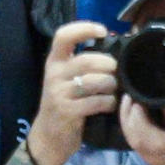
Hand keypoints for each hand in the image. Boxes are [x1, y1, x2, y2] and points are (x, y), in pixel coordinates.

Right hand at [29, 19, 117, 164]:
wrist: (48, 136)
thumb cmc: (63, 102)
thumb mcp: (65, 79)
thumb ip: (82, 64)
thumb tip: (114, 46)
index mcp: (54, 61)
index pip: (63, 36)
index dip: (84, 28)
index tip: (103, 31)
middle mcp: (54, 74)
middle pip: (87, 60)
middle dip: (108, 65)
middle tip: (116, 71)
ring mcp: (59, 93)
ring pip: (94, 81)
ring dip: (111, 85)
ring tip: (113, 89)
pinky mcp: (67, 111)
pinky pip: (96, 102)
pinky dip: (109, 102)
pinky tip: (110, 104)